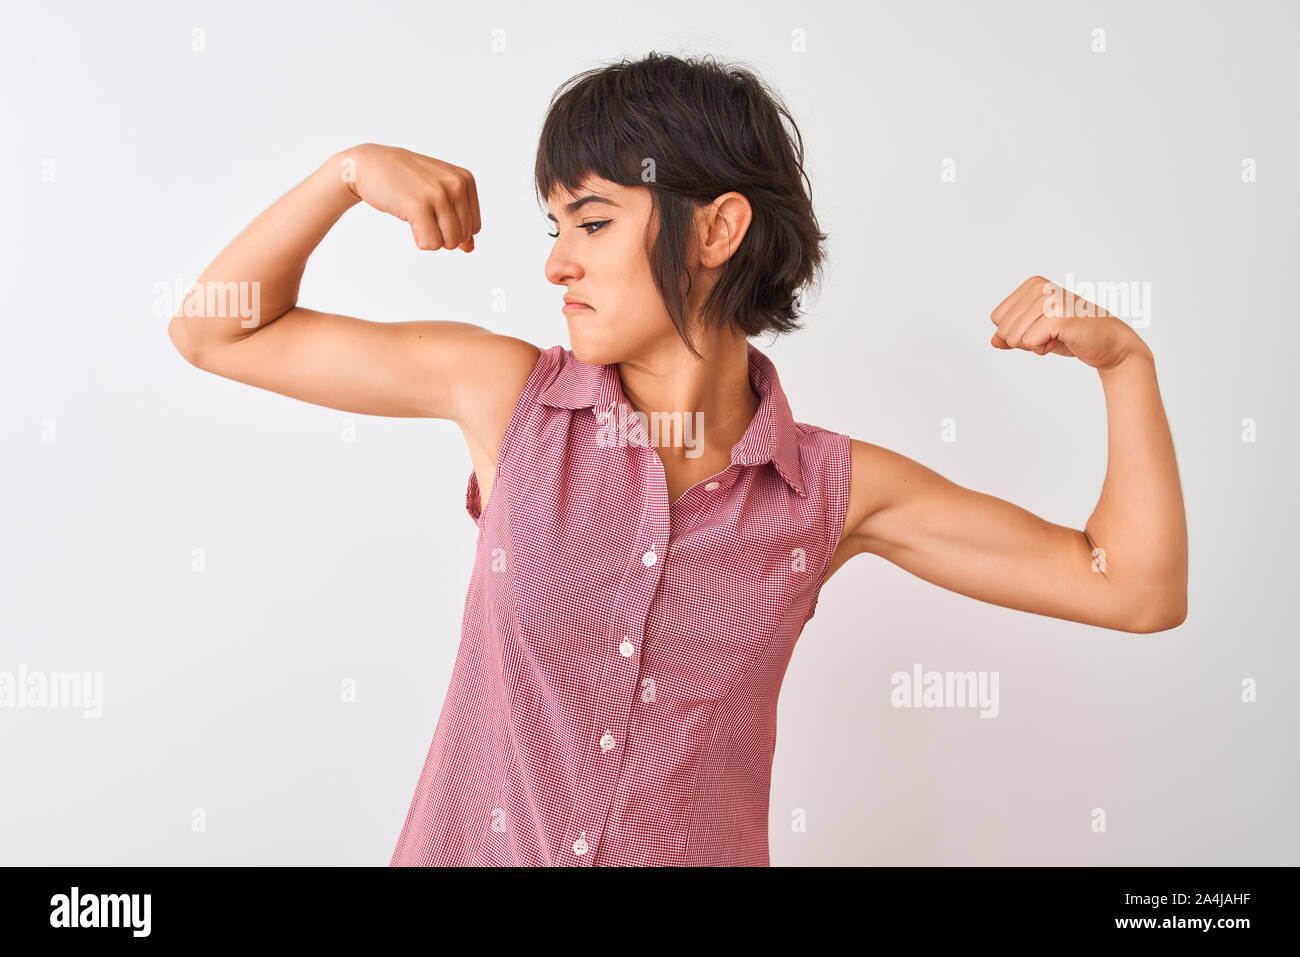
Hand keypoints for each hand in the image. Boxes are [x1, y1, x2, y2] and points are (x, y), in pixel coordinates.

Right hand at [334, 143, 479, 251]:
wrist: (369, 165)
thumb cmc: (405, 181)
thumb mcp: (438, 193)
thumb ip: (458, 220)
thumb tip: (470, 249)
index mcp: (465, 179)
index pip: (474, 227)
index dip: (451, 228)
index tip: (433, 211)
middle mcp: (456, 184)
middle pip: (462, 236)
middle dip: (441, 234)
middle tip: (422, 214)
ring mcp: (438, 194)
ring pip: (450, 243)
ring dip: (430, 238)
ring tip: (416, 218)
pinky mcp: (419, 206)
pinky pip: (432, 244)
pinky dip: (420, 241)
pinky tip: (410, 222)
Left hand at [989, 275, 1146, 370]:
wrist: (1108, 344)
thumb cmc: (1072, 335)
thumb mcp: (1036, 333)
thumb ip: (1012, 334)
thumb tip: (993, 341)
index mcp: (1032, 285)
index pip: (997, 317)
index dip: (1015, 331)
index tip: (1040, 328)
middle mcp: (1040, 287)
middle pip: (1003, 328)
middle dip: (1023, 341)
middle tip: (1050, 334)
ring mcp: (1050, 300)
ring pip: (1013, 337)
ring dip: (1034, 346)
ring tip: (1057, 336)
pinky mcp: (1059, 316)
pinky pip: (1029, 343)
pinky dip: (1042, 349)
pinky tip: (1061, 340)